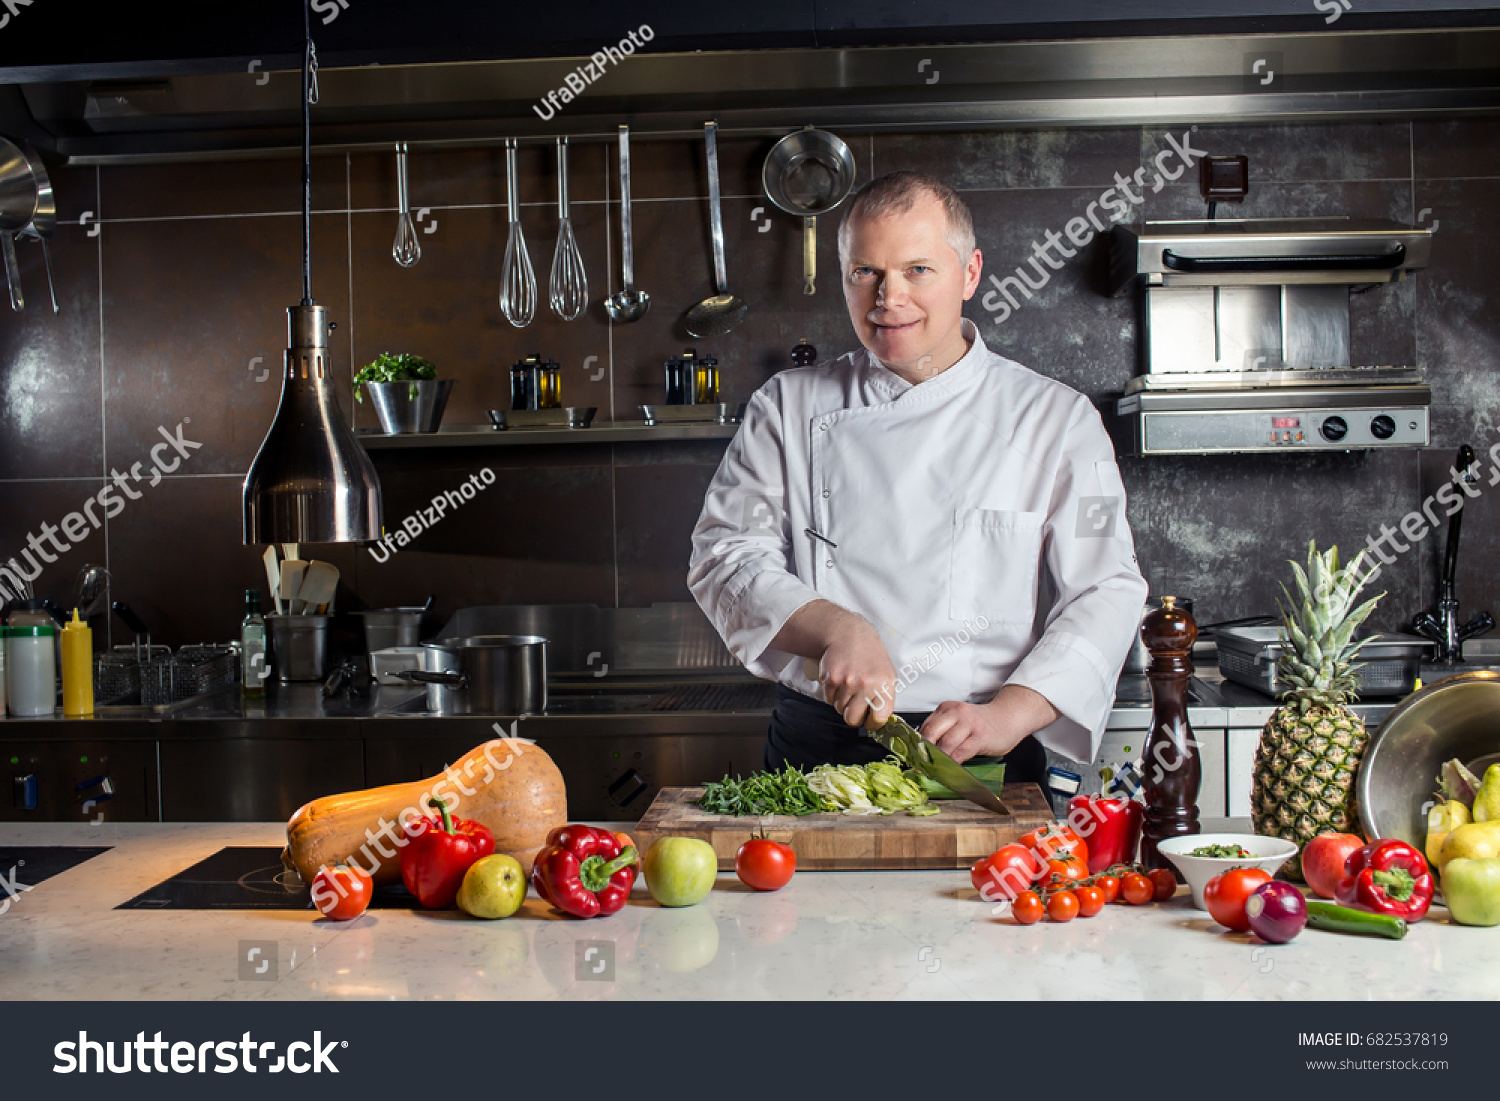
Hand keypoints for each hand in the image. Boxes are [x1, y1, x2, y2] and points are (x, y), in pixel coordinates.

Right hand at [808, 618, 898, 728]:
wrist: (849, 635)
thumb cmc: (870, 657)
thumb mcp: (887, 674)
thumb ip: (884, 697)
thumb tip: (878, 720)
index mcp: (885, 686)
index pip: (878, 719)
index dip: (872, 722)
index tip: (869, 719)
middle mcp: (867, 685)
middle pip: (853, 719)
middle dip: (852, 716)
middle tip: (854, 706)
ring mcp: (847, 682)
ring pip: (839, 709)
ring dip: (842, 702)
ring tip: (848, 686)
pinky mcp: (831, 679)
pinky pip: (829, 699)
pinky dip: (832, 693)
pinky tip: (839, 680)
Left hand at [921, 685, 1059, 762]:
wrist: (1009, 717)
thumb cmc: (982, 723)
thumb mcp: (959, 720)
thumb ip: (944, 730)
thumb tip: (924, 752)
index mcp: (947, 708)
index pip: (926, 726)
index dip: (917, 744)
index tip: (913, 758)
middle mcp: (957, 713)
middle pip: (932, 732)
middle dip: (924, 752)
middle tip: (920, 766)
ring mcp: (969, 724)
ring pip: (946, 743)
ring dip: (938, 760)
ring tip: (933, 771)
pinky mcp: (981, 736)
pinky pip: (962, 752)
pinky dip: (953, 763)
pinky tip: (950, 770)